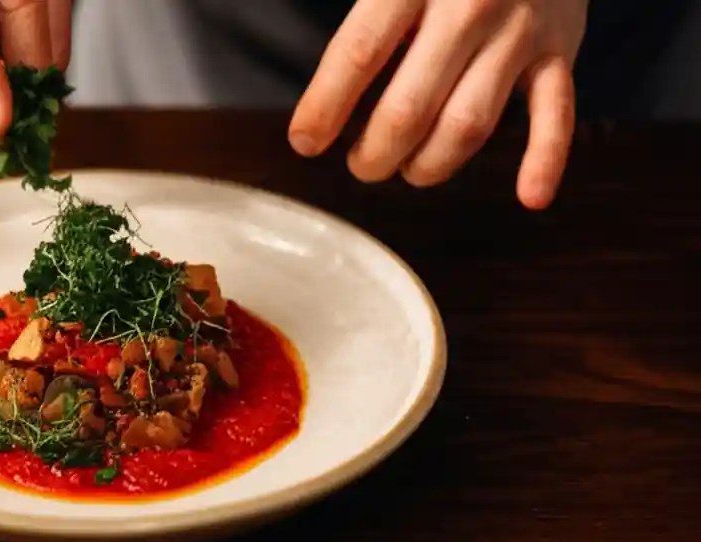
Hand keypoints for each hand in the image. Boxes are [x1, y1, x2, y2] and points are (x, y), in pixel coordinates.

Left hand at [288, 0, 588, 209]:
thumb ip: (365, 22)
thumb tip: (322, 105)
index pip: (359, 54)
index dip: (326, 106)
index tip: (305, 141)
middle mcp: (469, 4)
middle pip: (410, 106)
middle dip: (376, 152)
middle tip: (361, 165)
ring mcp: (519, 29)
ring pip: (468, 124)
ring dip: (430, 164)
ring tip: (407, 170)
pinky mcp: (560, 49)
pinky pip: (555, 113)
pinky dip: (547, 160)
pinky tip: (530, 198)